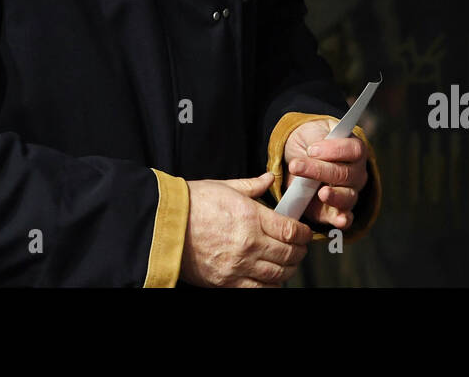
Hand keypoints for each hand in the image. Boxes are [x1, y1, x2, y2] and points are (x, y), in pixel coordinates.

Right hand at [180, 173, 311, 287]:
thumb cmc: (192, 204)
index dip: (303, 233)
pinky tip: (272, 279)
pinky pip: (259, 290)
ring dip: (288, 270)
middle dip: (299, 251)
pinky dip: (271, 286)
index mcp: (251, 217)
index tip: (303, 232)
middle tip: (299, 248)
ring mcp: (238, 265)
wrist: (164, 225)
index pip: (290, 230)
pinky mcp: (227, 281)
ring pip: (277, 274)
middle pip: (288, 253)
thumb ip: (252, 186)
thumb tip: (269, 179)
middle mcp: (249, 243)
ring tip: (288, 263)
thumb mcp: (224, 187)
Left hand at [284, 120, 367, 229]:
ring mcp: (349, 193)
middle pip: (345, 174)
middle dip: (319, 170)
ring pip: (347, 197)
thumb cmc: (309, 141)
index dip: (334, 150)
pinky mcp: (336, 211)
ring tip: (320, 193)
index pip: (354, 150)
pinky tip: (339, 220)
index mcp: (354, 150)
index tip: (311, 150)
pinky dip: (342, 220)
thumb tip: (313, 149)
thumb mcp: (311, 131)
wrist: (298, 156)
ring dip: (333, 195)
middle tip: (295, 166)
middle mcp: (356, 173)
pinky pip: (345, 218)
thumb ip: (316, 137)